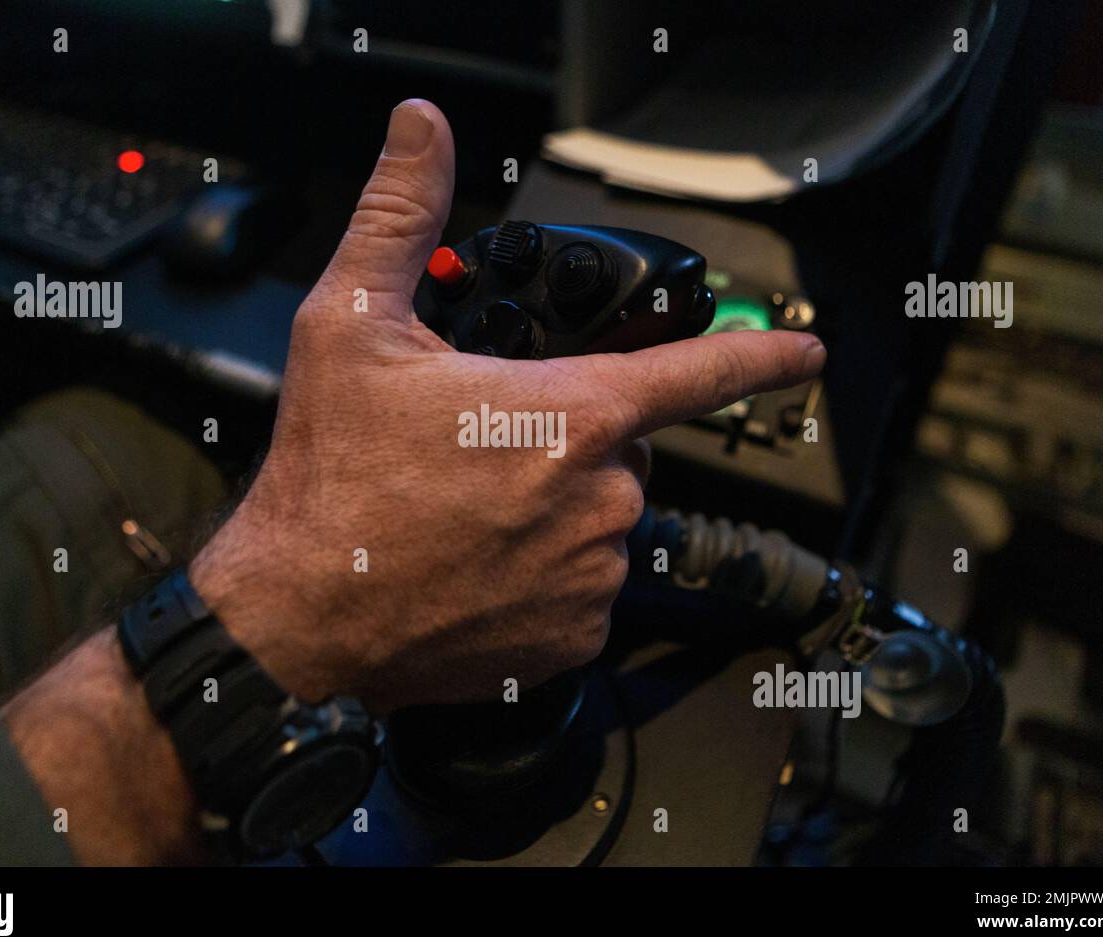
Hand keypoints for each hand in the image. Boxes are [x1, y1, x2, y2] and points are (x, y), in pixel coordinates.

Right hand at [190, 99, 825, 713]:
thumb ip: (400, 219)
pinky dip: (544, 573)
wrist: (299, 615)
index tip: (803, 353)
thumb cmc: (330, 479)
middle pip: (622, 446)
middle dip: (569, 436)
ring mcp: (592, 574)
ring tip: (468, 511)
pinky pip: (584, 586)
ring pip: (602, 518)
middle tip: (483, 448)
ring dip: (554, 506)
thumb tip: (420, 135)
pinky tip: (478, 564)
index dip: (758, 354)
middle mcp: (599, 498)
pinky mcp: (575, 635)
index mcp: (569, 414)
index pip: (696, 370)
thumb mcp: (352, 327)